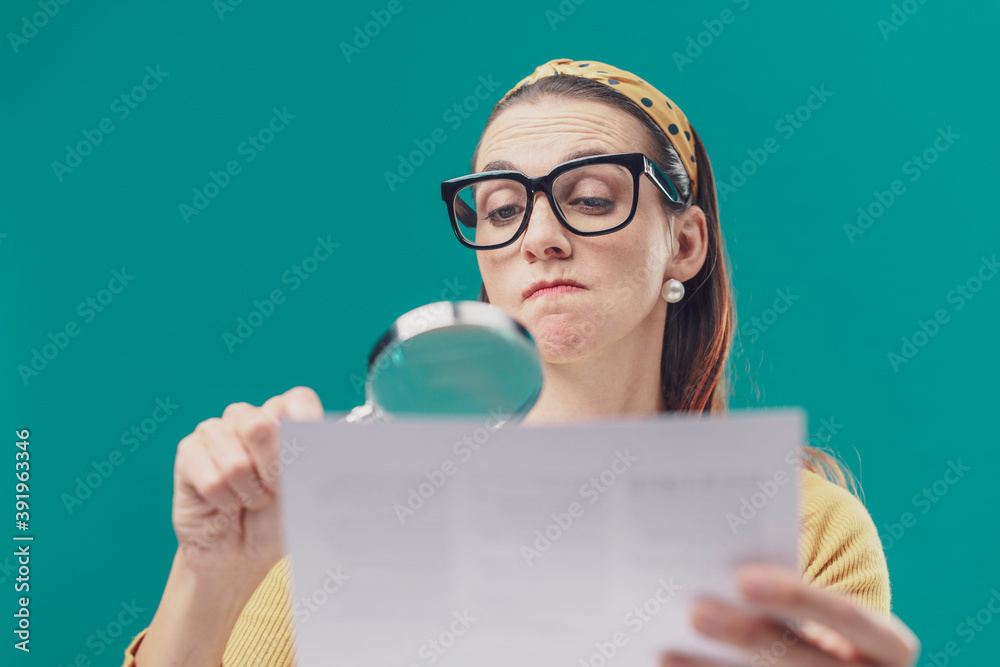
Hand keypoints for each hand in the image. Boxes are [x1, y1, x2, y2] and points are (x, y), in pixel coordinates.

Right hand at [171, 386, 323, 582]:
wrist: (242, 554)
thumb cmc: (276, 519)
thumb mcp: (302, 492)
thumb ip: (310, 462)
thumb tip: (318, 443)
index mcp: (283, 417)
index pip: (298, 401)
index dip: (302, 434)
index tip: (305, 465)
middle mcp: (248, 416)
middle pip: (261, 425)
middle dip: (272, 471)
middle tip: (274, 491)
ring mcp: (215, 431)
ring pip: (236, 462)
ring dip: (249, 493)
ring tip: (250, 500)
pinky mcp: (189, 453)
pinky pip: (213, 481)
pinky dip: (225, 503)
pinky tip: (226, 505)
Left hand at [660, 562, 919, 666]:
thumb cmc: (828, 620)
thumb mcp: (833, 601)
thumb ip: (796, 566)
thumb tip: (761, 515)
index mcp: (889, 645)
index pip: (845, 615)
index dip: (795, 596)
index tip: (743, 577)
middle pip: (800, 659)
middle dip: (744, 636)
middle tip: (694, 611)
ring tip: (667, 652)